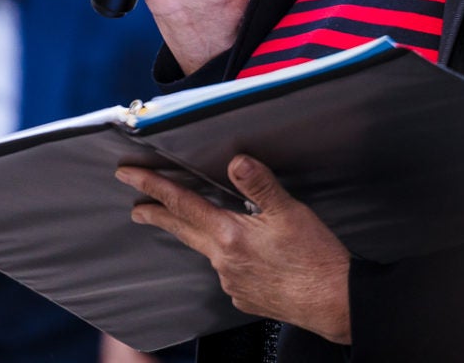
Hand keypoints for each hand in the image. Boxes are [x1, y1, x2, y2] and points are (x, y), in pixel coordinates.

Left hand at [117, 156, 351, 344]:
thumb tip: (236, 161)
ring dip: (197, 234)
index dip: (152, 186)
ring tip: (196, 223)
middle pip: (183, 230)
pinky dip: (228, 257)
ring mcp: (232, 283)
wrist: (334, 301)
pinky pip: (228, 272)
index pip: (182, 203)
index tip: (129, 176)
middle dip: (158, 215)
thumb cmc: (315, 258)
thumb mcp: (290, 211)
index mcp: (229, 235)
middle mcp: (223, 261)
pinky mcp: (244, 298)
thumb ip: (259, 185)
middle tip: (137, 208)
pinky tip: (243, 254)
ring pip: (207, 251)